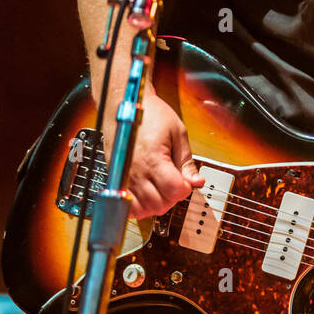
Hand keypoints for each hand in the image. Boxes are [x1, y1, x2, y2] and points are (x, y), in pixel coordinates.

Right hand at [104, 91, 206, 218]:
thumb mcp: (178, 133)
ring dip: (157, 204)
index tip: (186, 180)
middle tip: (176, 184)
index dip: (185, 189)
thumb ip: (186, 162)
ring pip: (143, 208)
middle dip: (173, 198)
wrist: (124, 105)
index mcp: (154, 159)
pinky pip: (126, 205)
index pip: (174, 190)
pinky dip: (139, 207)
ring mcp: (123, 177)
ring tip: (162, 189)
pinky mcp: (115, 178)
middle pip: (159, 204)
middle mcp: (136, 172)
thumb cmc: (151, 115)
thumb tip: (197, 182)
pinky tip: (147, 195)